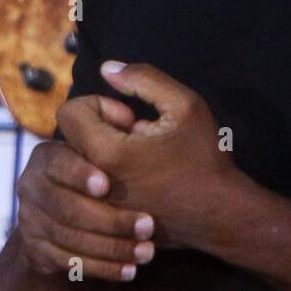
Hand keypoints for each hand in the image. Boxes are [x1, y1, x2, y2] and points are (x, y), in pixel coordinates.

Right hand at [16, 133, 155, 282]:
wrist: (74, 215)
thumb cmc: (105, 172)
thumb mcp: (110, 141)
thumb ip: (117, 124)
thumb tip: (133, 120)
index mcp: (48, 155)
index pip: (59, 162)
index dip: (79, 173)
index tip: (107, 185)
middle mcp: (31, 185)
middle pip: (66, 207)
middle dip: (110, 219)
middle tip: (148, 226)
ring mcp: (30, 219)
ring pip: (70, 238)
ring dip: (112, 247)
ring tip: (147, 252)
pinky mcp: (37, 249)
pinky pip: (69, 262)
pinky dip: (102, 268)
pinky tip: (129, 270)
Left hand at [55, 62, 257, 251]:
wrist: (221, 215)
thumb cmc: (205, 159)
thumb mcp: (185, 105)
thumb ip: (143, 79)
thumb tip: (107, 68)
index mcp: (106, 152)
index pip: (69, 112)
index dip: (100, 105)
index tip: (130, 118)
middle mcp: (92, 184)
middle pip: (72, 137)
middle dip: (101, 129)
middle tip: (137, 138)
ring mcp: (97, 207)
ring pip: (79, 164)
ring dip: (104, 153)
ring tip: (138, 160)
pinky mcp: (105, 223)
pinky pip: (89, 188)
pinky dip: (108, 176)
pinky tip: (139, 180)